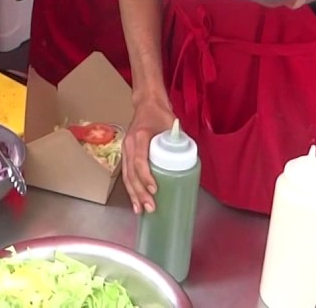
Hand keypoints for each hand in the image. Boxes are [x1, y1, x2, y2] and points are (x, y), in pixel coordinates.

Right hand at [123, 96, 176, 213]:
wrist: (146, 104)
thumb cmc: (160, 114)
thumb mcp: (172, 124)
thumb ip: (179, 141)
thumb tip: (190, 161)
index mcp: (139, 136)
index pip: (139, 160)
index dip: (146, 176)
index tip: (154, 190)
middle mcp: (129, 145)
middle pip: (131, 173)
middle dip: (140, 192)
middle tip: (150, 207)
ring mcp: (125, 150)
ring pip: (127, 176)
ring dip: (133, 194)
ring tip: (140, 210)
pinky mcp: (126, 155)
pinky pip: (126, 174)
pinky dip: (131, 189)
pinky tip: (135, 201)